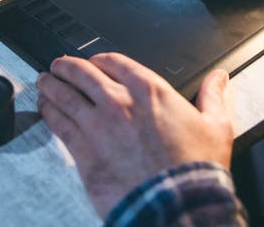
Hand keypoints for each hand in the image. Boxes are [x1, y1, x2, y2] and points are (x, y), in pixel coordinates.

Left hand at [36, 53, 232, 218]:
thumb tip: (219, 79)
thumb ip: (213, 97)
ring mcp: (97, 123)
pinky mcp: (83, 149)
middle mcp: (119, 101)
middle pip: (82, 72)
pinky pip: (58, 122)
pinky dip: (48, 111)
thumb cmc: (195, 169)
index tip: (95, 62)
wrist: (177, 204)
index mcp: (150, 90)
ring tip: (45, 80)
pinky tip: (44, 107)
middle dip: (68, 66)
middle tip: (60, 65)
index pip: (114, 61)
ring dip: (52, 84)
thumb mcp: (216, 126)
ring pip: (64, 94)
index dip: (100, 60)